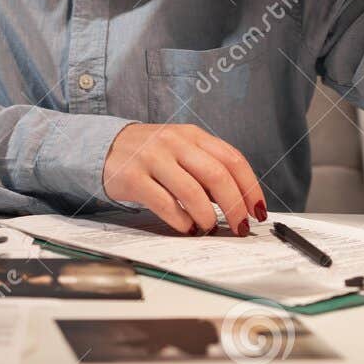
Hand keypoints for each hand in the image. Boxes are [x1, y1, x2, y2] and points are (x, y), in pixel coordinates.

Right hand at [102, 123, 266, 235]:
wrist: (106, 146)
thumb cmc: (152, 154)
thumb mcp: (183, 151)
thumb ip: (208, 169)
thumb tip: (239, 202)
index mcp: (193, 135)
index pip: (232, 159)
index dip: (250, 187)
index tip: (257, 210)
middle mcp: (175, 143)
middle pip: (216, 175)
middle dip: (235, 206)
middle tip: (240, 227)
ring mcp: (153, 158)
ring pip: (192, 191)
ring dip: (207, 216)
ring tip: (209, 228)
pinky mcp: (133, 177)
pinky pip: (164, 203)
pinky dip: (181, 221)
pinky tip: (186, 227)